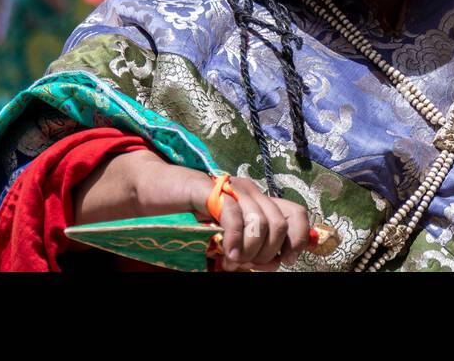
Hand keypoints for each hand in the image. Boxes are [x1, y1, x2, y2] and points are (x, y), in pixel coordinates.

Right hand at [73, 150, 311, 271]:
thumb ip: (250, 245)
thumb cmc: (188, 219)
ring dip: (250, 250)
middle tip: (248, 264)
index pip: (296, 214)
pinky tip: (228, 254)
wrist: (154, 192)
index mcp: (258, 201)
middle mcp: (250, 191)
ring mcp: (231, 189)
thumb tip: (275, 263)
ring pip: (260, 222)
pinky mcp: (211, 190)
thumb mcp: (226, 236)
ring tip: (233, 261)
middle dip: (268, 252)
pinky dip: (235, 239)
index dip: (299, 238)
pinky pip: (234, 215)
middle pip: (279, 224)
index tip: (287, 259)